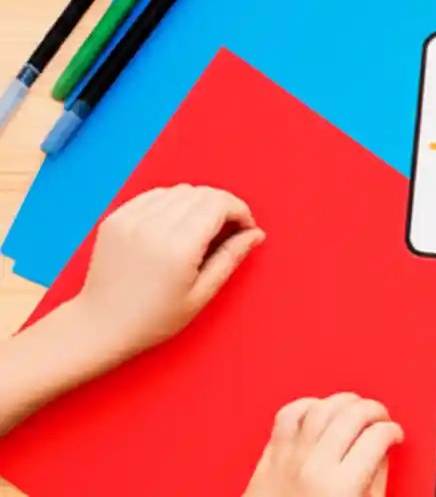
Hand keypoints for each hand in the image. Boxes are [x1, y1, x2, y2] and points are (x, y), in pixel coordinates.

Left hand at [74, 184, 264, 358]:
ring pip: (179, 190)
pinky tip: (175, 224)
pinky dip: (172, 202)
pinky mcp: (116, 218)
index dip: (240, 211)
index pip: (219, 204)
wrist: (100, 325)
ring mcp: (130, 220)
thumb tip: (255, 234)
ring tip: (201, 228)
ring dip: (198, 202)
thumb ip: (230, 258)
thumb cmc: (152, 319)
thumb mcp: (201, 295)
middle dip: (223, 205)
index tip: (246, 227)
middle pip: (202, 193)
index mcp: (177, 248)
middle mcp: (152, 227)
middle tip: (228, 229)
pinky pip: (154, 195)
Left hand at [244, 394, 404, 496]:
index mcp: (341, 487)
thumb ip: (374, 480)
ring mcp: (289, 458)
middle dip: (375, 410)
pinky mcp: (270, 456)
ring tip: (354, 408)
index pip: (377, 437)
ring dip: (344, 401)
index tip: (393, 434)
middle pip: (352, 415)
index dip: (392, 431)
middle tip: (380, 418)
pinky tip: (319, 410)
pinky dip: (306, 405)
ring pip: (321, 407)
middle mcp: (314, 467)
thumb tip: (381, 451)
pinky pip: (287, 414)